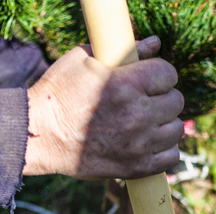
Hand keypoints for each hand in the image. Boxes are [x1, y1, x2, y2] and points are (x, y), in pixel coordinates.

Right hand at [23, 37, 183, 179]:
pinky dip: (164, 150)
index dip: (159, 74)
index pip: (168, 73)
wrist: (39, 134)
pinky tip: (148, 143)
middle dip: (162, 98)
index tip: (149, 79)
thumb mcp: (85, 60)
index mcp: (127, 84)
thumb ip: (125, 50)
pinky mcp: (135, 167)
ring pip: (176, 130)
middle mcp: (137, 114)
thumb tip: (155, 44)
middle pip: (176, 102)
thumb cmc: (58, 92)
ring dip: (164, 125)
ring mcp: (138, 143)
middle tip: (145, 101)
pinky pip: (170, 158)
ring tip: (146, 123)